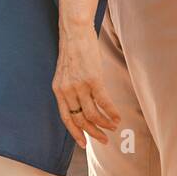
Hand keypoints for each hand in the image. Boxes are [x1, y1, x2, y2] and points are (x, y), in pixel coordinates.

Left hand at [52, 26, 118, 146]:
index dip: (76, 133)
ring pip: (93, 114)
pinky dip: (112, 112)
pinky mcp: (93, 79)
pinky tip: (118, 117)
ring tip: (113, 126)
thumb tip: (81, 104)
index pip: (66, 118)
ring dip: (105, 124)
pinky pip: (104, 102)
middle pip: (81, 120)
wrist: (74, 31)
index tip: (84, 144)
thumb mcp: (65, 73)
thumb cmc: (73, 50)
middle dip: (94, 133)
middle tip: (104, 140)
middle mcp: (67, 90)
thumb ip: (70, 89)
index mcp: (59, 90)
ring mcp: (80, 85)